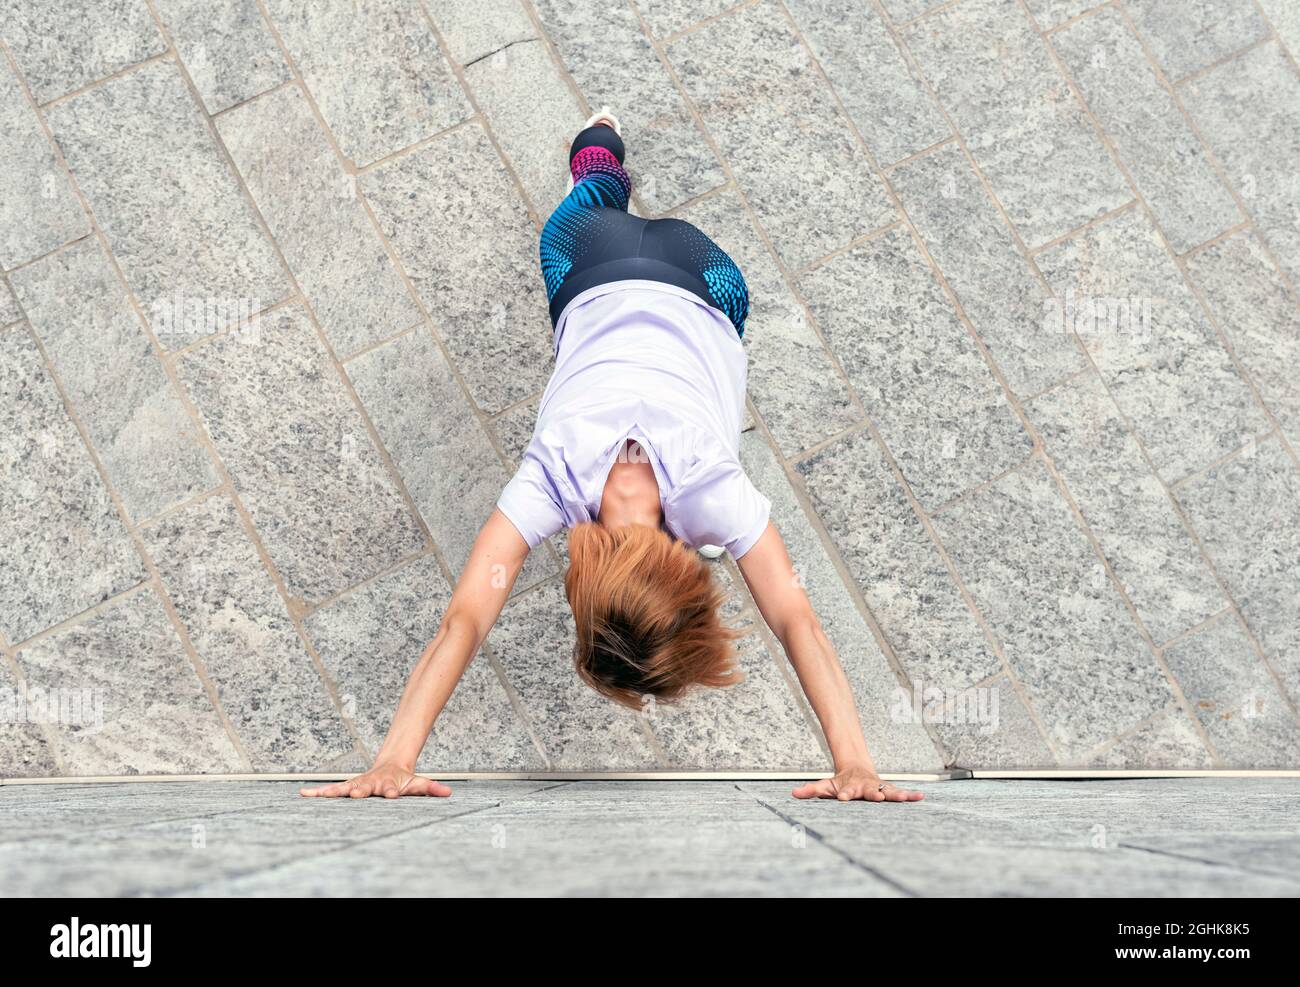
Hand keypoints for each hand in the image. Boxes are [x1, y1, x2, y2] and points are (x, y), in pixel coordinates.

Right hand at [299, 762, 451, 798]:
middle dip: (361, 790)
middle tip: (356, 794)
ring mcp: (358, 784)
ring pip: (344, 788)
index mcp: (389, 783)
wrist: (390, 766)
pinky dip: (318, 792)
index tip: (392, 794)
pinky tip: (303, 793)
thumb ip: (431, 788)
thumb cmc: (403, 780)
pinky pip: (330, 791)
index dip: (392, 790)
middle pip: (366, 787)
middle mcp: (371, 783)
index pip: (391, 788)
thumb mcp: (418, 783)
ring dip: (334, 792)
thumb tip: (448, 793)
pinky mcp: (347, 787)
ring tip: (321, 795)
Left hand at [793, 764, 923, 802]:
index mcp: (850, 787)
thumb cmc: (840, 782)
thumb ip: (811, 790)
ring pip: (888, 791)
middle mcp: (866, 786)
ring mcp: (878, 787)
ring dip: (897, 795)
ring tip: (907, 798)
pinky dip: (910, 795)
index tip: (842, 797)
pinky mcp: (888, 790)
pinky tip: (921, 797)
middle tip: (878, 797)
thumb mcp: (825, 785)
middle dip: (873, 794)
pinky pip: (900, 793)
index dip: (844, 794)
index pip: (846, 791)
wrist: (856, 768)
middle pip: (870, 791)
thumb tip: (793, 794)